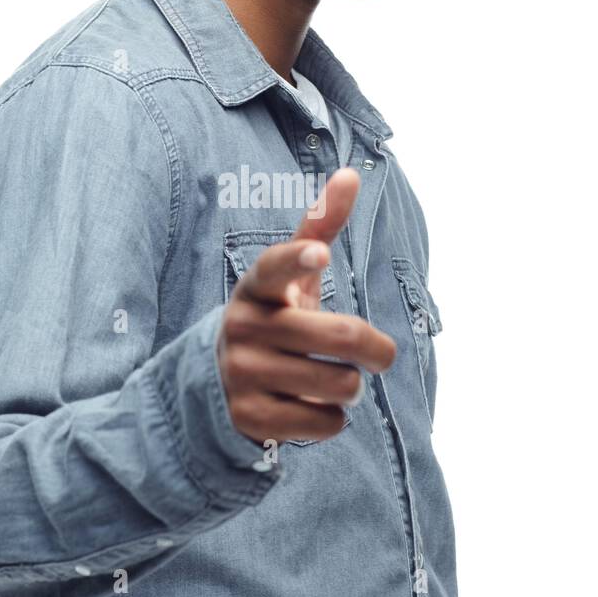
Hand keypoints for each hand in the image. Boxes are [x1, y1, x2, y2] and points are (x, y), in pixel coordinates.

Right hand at [217, 167, 396, 445]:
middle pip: (340, 337)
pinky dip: (332, 419)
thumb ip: (319, 228)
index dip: (299, 258)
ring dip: (352, 388)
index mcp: (256, 288)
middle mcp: (243, 327)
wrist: (220, 386)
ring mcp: (241, 374)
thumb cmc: (275, 319)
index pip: (275, 266)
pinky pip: (325, 423)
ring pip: (338, 384)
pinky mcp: (249, 419)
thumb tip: (352, 173)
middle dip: (376, 351)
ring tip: (334, 382)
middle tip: (378, 357)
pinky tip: (311, 409)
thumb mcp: (292, 279)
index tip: (321, 253)